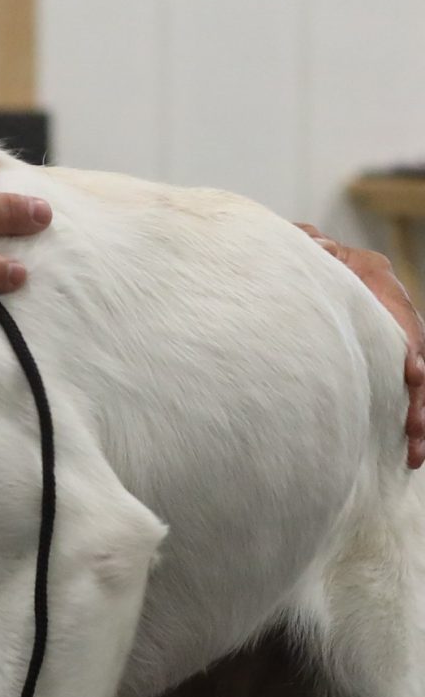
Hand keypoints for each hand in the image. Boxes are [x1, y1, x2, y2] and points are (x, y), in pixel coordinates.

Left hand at [297, 223, 424, 468]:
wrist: (285, 259)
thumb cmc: (293, 250)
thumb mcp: (299, 242)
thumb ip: (311, 245)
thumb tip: (323, 249)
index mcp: (375, 275)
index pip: (402, 314)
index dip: (411, 345)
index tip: (414, 374)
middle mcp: (389, 303)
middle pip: (416, 353)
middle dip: (419, 395)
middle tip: (416, 431)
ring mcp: (384, 330)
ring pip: (412, 377)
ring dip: (415, 413)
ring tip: (415, 454)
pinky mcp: (373, 352)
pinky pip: (392, 385)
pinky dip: (399, 413)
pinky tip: (403, 449)